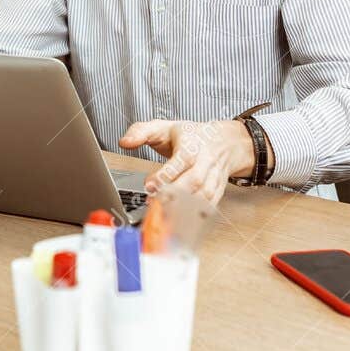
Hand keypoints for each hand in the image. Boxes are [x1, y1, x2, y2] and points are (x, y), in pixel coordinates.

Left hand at [119, 118, 258, 204]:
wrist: (224, 141)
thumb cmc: (191, 136)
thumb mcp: (163, 127)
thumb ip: (141, 132)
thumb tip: (125, 142)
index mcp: (191, 144)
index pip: (181, 159)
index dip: (166, 174)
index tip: (148, 185)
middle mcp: (205, 161)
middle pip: (194, 180)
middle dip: (174, 195)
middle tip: (153, 204)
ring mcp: (213, 177)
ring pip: (203, 195)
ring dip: (184, 208)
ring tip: (163, 218)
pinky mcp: (217, 191)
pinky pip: (209, 205)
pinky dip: (195, 216)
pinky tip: (179, 223)